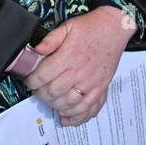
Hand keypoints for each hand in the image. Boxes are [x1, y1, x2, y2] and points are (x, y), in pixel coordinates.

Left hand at [21, 7, 135, 125]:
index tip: (29, 80)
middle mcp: (79, 72)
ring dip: (55, 105)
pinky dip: (76, 117)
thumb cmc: (91, 28)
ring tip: (51, 99)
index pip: (42, 77)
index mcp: (68, 57)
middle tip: (38, 89)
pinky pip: (88, 109)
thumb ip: (50, 39)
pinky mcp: (101, 88)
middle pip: (52, 93)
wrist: (116, 28)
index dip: (31, 81)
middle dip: (40, 94)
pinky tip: (66, 117)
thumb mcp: (67, 27)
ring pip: (67, 104)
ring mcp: (91, 83)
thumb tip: (35, 51)